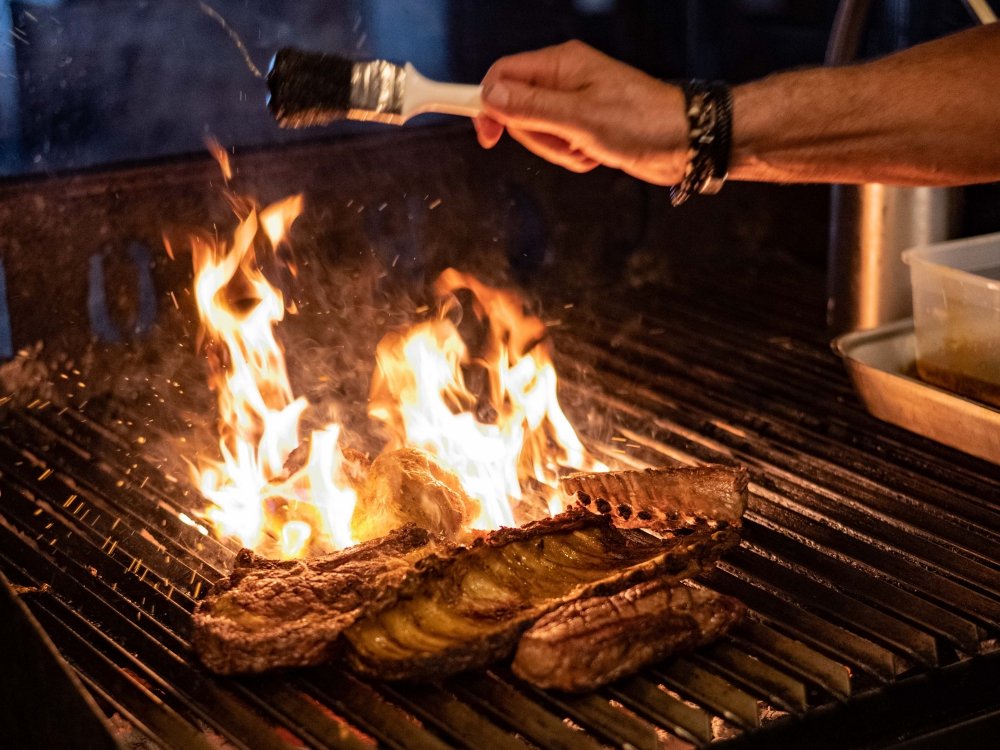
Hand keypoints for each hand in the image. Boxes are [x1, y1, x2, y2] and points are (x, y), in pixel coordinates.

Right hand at [475, 40, 688, 184]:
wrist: (685, 142)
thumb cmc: (641, 122)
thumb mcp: (580, 117)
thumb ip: (532, 107)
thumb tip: (490, 96)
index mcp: (561, 63)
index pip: (503, 75)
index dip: (488, 104)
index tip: (487, 135)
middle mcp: (564, 79)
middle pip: (516, 109)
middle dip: (536, 136)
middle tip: (566, 140)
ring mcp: (573, 103)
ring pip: (537, 132)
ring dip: (558, 149)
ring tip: (588, 148)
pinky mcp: (584, 126)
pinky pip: (559, 145)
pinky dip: (573, 156)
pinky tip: (596, 154)